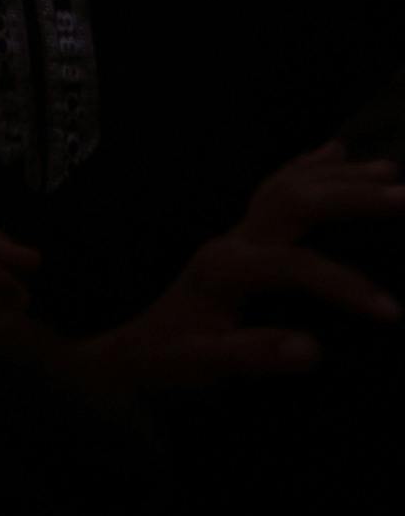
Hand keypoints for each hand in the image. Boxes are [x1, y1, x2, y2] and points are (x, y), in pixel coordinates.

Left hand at [88, 142, 404, 389]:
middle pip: (291, 202)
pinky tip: (334, 149)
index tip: (395, 312)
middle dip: (350, 196)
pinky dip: (308, 166)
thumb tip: (309, 349)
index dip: (344, 285)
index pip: (294, 266)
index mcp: (225, 270)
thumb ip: (252, 355)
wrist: (136, 350)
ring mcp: (236, 233)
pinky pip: (276, 188)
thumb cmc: (169, 359)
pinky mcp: (242, 235)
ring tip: (391, 168)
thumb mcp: (202, 365)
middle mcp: (231, 241)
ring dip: (339, 175)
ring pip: (287, 187)